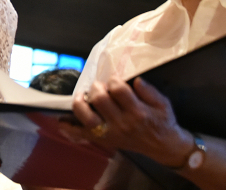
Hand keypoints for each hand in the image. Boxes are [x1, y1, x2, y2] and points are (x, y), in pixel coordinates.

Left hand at [68, 77, 192, 165]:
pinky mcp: (104, 141)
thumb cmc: (162, 121)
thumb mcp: (163, 103)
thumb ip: (149, 90)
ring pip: (87, 118)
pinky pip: (82, 135)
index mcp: (137, 112)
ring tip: (81, 96)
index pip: (118, 90)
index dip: (113, 80)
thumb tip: (135, 79)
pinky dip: (70, 129)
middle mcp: (122, 123)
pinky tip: (62, 121)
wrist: (163, 146)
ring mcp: (111, 134)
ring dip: (79, 104)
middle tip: (99, 86)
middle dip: (96, 87)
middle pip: (100, 100)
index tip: (114, 79)